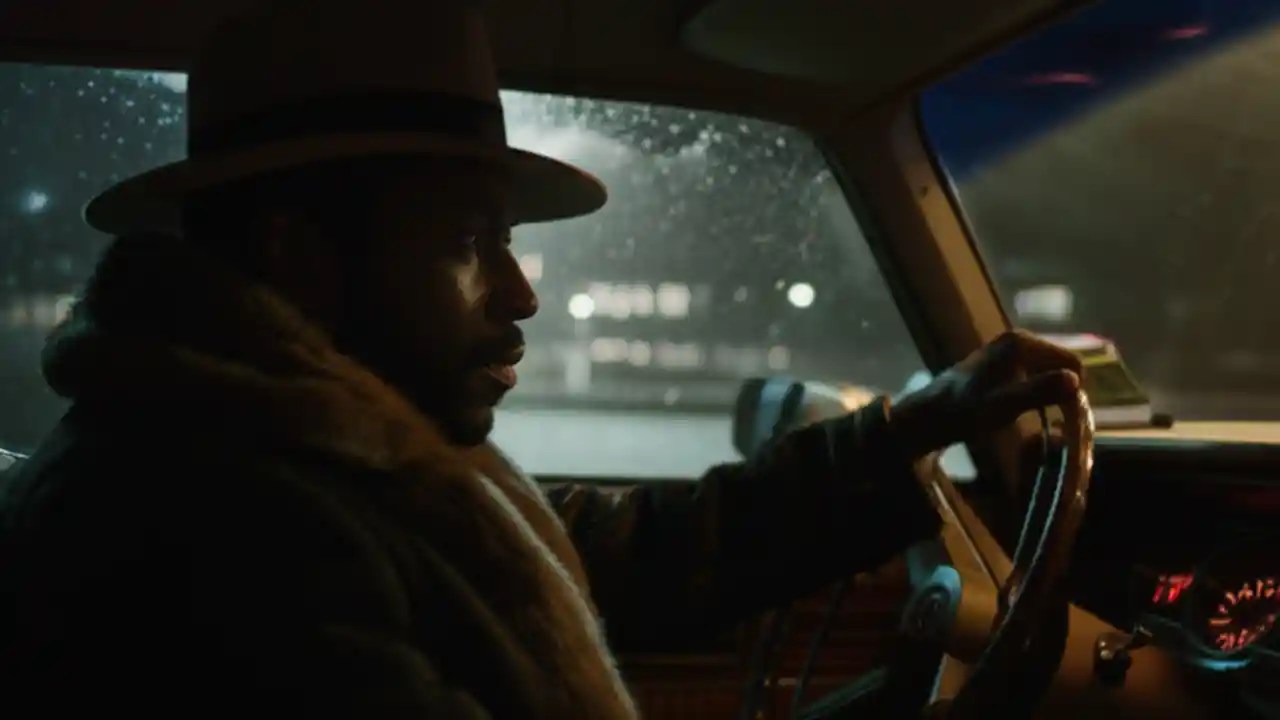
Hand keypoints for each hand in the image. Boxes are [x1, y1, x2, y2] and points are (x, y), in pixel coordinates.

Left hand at [888, 330, 1082, 458]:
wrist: (932, 413)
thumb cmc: (966, 411)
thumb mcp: (1005, 406)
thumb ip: (1038, 392)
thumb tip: (1074, 380)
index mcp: (1023, 342)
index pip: (1073, 363)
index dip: (1073, 390)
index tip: (1062, 416)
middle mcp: (1019, 338)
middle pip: (1062, 365)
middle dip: (1061, 390)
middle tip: (1047, 418)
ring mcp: (1011, 347)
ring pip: (1049, 370)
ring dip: (1048, 392)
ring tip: (1034, 414)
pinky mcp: (1005, 359)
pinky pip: (1035, 373)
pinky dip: (1036, 390)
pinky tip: (1022, 406)